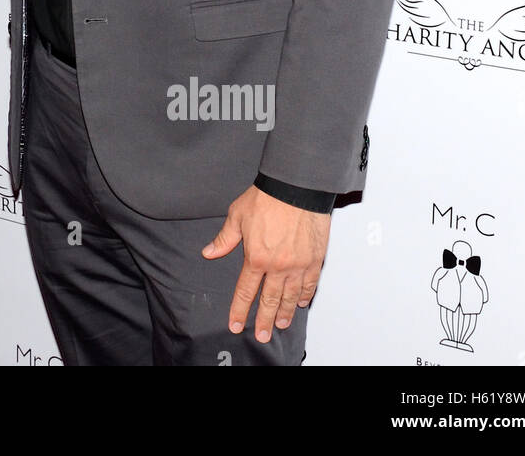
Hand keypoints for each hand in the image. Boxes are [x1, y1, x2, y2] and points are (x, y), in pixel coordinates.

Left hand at [202, 185, 330, 342]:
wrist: (295, 188)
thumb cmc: (267, 198)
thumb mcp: (236, 216)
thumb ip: (224, 239)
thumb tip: (210, 251)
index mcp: (256, 257)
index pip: (245, 291)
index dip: (240, 310)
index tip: (236, 324)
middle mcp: (278, 266)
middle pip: (270, 300)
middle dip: (264, 320)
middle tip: (263, 336)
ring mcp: (298, 265)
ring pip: (291, 296)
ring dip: (285, 312)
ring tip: (281, 324)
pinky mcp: (314, 259)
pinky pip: (310, 284)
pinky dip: (305, 295)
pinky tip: (300, 302)